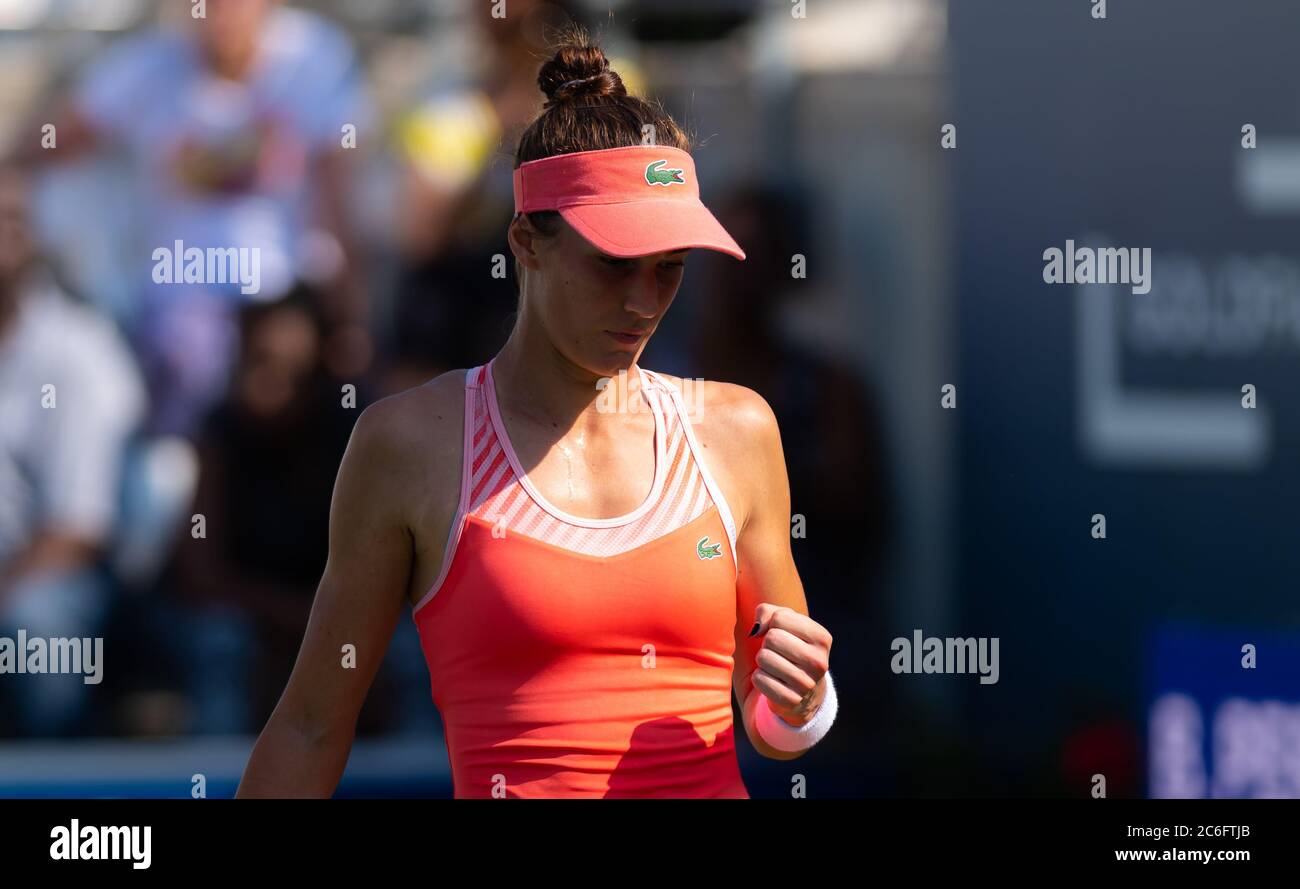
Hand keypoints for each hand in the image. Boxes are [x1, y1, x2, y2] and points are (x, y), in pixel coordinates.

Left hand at [748, 603, 832, 725]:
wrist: (804, 689)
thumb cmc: (790, 646)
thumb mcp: (785, 623)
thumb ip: (767, 612)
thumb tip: (756, 629)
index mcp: (822, 638)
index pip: (780, 618)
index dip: (773, 625)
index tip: (783, 635)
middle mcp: (819, 661)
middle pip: (772, 638)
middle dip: (767, 643)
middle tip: (778, 653)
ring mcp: (807, 684)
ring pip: (763, 658)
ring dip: (762, 661)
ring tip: (775, 666)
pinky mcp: (791, 701)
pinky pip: (758, 679)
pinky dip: (759, 678)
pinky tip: (773, 681)